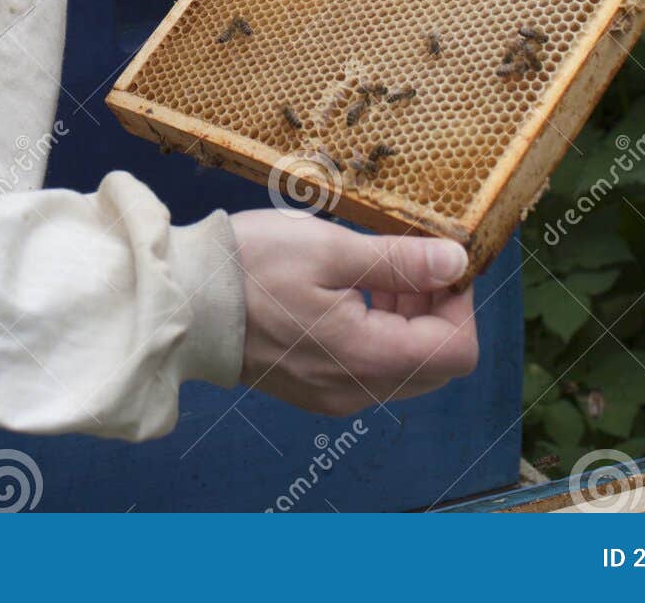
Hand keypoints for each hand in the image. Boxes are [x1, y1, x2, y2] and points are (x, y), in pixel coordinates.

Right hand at [230, 209, 476, 416]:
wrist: (183, 299)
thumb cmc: (250, 267)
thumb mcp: (330, 249)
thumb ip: (400, 262)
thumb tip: (457, 262)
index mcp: (367, 359)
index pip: (457, 350)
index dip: (460, 302)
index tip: (439, 258)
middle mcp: (357, 391)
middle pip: (436, 362)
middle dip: (436, 308)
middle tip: (410, 259)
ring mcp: (334, 395)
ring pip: (405, 366)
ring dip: (408, 319)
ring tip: (378, 269)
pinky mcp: (314, 389)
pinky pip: (372, 369)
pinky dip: (379, 331)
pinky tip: (352, 292)